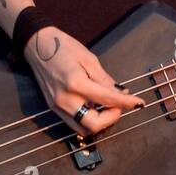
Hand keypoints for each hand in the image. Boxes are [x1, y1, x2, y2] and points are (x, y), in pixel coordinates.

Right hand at [22, 26, 144, 136]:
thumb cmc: (62, 46)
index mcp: (75, 83)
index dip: (126, 103)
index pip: (107, 100)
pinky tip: (94, 106)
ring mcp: (57, 106)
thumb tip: (120, 93)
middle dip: (111, 118)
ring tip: (107, 106)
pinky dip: (87, 119)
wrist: (37, 45)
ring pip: (83, 129)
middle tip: (119, 105)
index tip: (139, 103)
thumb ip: (104, 79)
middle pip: (93, 125)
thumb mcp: (89, 58)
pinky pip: (73, 123)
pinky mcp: (53, 108)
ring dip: (99, 122)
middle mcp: (65, 99)